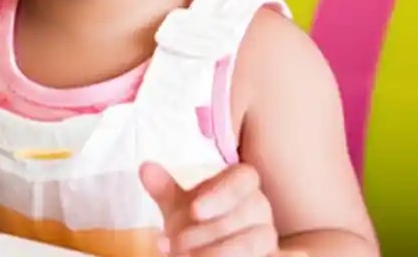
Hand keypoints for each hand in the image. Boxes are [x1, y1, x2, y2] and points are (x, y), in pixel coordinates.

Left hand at [141, 161, 299, 256]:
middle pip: (246, 211)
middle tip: (178, 244)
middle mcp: (260, 208)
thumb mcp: (179, 209)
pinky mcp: (272, 256)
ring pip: (257, 240)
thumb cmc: (196, 227)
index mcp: (241, 186)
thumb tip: (145, 168)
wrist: (208, 251)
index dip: (222, 193)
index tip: (194, 210)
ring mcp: (268, 235)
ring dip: (221, 251)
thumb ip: (165, 191)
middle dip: (209, 230)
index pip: (244, 177)